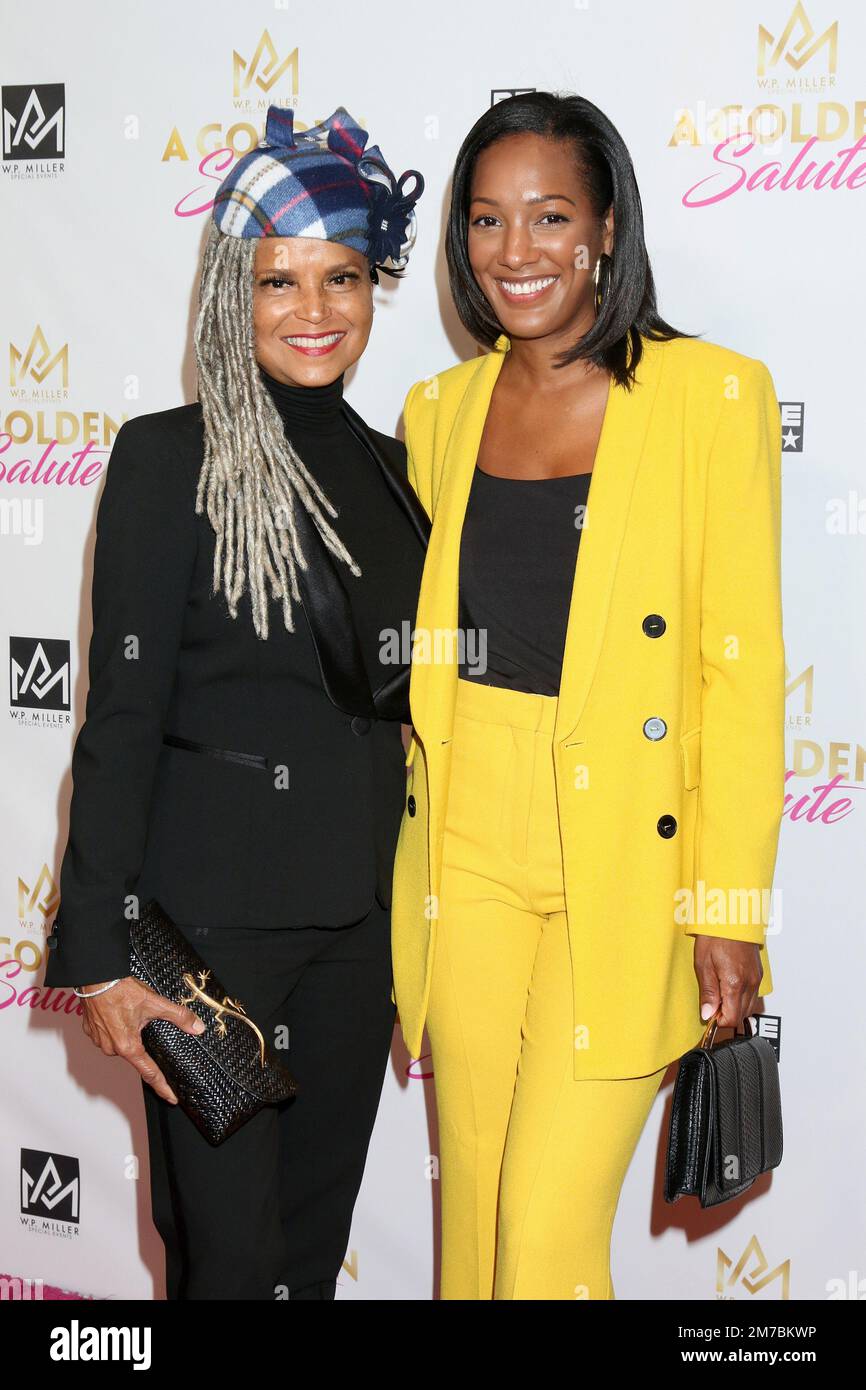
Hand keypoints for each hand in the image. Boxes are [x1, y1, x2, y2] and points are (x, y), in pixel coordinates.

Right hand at [78, 976, 204, 1103]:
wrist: (96, 977)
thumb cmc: (121, 990)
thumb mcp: (155, 1003)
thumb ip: (178, 1017)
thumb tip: (197, 1028)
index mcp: (128, 1046)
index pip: (149, 1073)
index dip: (162, 1086)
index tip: (171, 1097)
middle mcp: (111, 1048)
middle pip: (135, 1053)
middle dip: (142, 1041)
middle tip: (144, 1021)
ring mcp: (98, 1041)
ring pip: (120, 1043)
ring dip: (128, 1033)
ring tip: (130, 1013)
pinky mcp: (91, 1032)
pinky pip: (107, 1035)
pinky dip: (114, 1027)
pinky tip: (118, 1014)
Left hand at [692, 937, 762, 1030]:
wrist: (732, 917)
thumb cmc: (716, 936)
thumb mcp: (703, 964)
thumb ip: (707, 992)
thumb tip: (707, 1013)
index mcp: (735, 983)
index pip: (732, 1018)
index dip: (719, 1021)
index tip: (709, 1014)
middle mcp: (750, 983)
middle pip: (742, 1015)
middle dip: (727, 1014)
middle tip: (712, 1004)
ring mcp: (756, 978)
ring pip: (749, 1007)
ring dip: (735, 1007)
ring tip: (720, 994)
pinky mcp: (758, 973)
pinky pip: (753, 995)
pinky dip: (742, 998)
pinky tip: (730, 988)